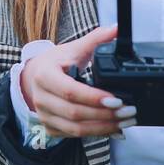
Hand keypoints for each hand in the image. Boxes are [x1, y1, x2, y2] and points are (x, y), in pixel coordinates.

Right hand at [19, 24, 136, 138]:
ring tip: (126, 122)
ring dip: (103, 127)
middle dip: (105, 115)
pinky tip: (114, 129)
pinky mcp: (51, 127)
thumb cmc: (55, 62)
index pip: (71, 91)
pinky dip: (96, 134)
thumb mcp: (73, 48)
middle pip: (75, 113)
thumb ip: (96, 39)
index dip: (94, 97)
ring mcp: (44, 115)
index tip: (117, 99)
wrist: (35, 77)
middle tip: (128, 111)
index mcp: (45, 75)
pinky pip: (74, 136)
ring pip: (75, 129)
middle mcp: (41, 98)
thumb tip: (117, 29)